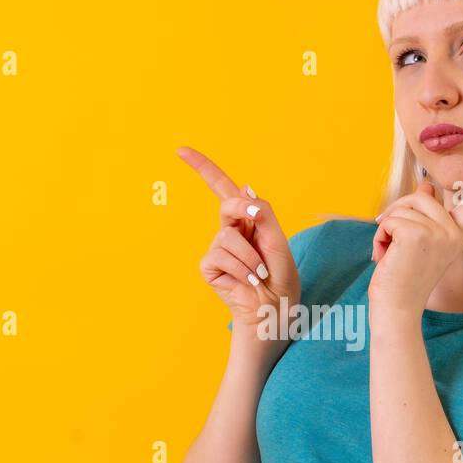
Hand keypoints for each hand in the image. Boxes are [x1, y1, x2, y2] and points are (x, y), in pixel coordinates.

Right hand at [177, 145, 301, 339]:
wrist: (274, 311)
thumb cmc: (281, 279)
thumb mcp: (279, 241)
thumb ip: (264, 213)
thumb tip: (245, 189)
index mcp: (249, 221)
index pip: (224, 190)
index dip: (203, 168)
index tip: (181, 150)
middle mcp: (231, 231)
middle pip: (227, 205)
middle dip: (243, 211)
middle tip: (259, 226)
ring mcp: (218, 249)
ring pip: (228, 236)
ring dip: (250, 257)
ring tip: (260, 274)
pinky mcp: (210, 267)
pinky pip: (220, 255)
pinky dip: (241, 268)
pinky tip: (249, 281)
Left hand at [368, 149, 462, 319]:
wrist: (397, 307)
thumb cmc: (405, 276)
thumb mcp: (420, 242)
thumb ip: (426, 215)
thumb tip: (426, 186)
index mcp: (458, 234)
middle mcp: (453, 232)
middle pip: (421, 196)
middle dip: (398, 213)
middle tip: (392, 242)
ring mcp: (438, 233)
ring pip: (403, 207)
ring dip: (386, 228)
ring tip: (389, 254)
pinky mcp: (418, 234)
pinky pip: (390, 220)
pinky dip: (380, 237)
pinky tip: (384, 257)